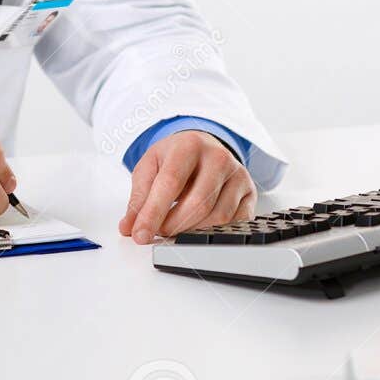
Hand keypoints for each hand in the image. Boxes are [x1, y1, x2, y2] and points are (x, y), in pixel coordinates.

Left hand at [119, 131, 254, 243]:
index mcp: (189, 145)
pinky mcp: (250, 192)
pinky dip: (214, 231)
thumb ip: (138, 198)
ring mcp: (238, 175)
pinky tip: (199, 226)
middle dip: (174, 225)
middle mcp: (218, 157)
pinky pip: (235, 222)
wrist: (203, 146)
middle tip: (158, 233)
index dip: (154, 212)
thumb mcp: (150, 167)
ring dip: (192, 230)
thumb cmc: (175, 158)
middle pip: (198, 202)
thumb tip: (130, 228)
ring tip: (176, 227)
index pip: (171, 183)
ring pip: (218, 216)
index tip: (141, 234)